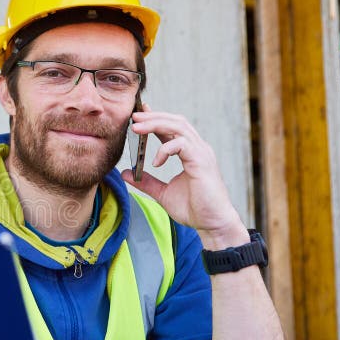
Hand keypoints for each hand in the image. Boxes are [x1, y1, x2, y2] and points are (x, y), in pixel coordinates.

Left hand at [121, 103, 247, 246]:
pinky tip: (155, 162)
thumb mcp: (163, 193)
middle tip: (133, 116)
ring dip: (156, 124)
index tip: (138, 115)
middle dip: (153, 116)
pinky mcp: (202, 162)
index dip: (156, 118)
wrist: (213, 224)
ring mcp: (202, 153)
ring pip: (179, 127)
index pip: (173, 127)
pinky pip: (181, 144)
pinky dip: (165, 149)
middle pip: (176, 121)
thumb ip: (146, 181)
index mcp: (191, 152)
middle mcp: (198, 149)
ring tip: (136, 128)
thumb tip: (126, 173)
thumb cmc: (194, 209)